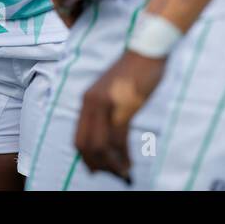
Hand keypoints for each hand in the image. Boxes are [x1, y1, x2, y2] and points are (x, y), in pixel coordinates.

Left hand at [52, 0, 174, 26]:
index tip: (108, 12)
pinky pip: (66, 17)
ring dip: (80, 21)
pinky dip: (73, 25)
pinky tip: (84, 34)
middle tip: (102, 29)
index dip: (97, 1)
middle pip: (80, 3)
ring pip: (71, 11)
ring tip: (95, 35)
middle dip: (88, 14)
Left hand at [75, 51, 166, 183]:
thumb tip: (109, 136)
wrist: (147, 49)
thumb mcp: (112, 91)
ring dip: (112, 164)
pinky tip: (130, 162)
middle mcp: (91, 103)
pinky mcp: (122, 107)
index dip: (86, 158)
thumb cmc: (134, 71)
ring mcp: (105, 105)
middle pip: (86, 146)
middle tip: (113, 174)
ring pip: (101, 146)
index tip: (97, 169)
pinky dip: (123, 156)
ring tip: (123, 171)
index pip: (78, 138)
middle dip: (98, 164)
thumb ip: (105, 109)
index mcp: (86, 100)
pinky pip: (118, 140)